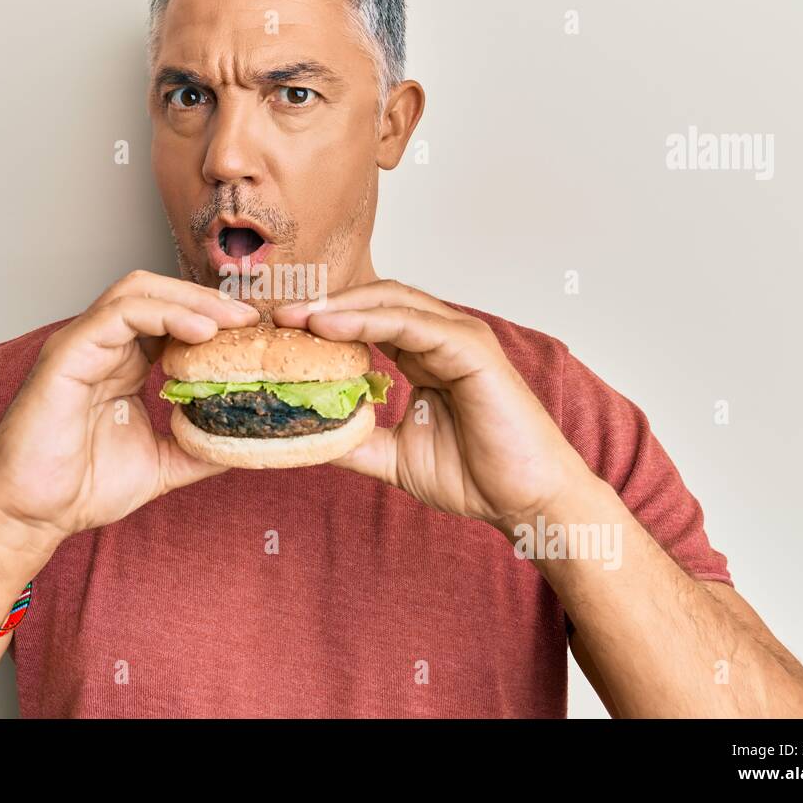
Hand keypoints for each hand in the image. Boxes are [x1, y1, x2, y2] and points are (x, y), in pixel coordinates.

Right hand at [0, 270, 259, 542]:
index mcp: (124, 363)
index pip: (172, 317)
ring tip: (231, 320)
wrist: (33, 514)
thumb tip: (248, 441)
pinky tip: (199, 330)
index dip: (215, 317)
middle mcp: (102, 345)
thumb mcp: (163, 464)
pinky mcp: (66, 354)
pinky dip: (163, 313)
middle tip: (252, 319)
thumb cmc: (82, 487)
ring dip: (191, 299)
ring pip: (138, 291)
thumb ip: (200, 446)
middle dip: (208, 299)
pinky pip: (118, 314)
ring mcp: (82, 344)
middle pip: (158, 292)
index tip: (255, 334)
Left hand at [273, 280, 597, 531]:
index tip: (277, 335)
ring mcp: (460, 338)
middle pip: (374, 301)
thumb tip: (303, 438)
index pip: (367, 321)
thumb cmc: (477, 476)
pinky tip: (330, 326)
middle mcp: (442, 338)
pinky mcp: (472, 350)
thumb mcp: (394, 457)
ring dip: (338, 306)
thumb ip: (354, 441)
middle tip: (274, 318)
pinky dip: (368, 320)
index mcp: (425, 356)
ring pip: (390, 303)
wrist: (527, 501)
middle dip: (322, 305)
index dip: (321, 321)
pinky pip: (412, 324)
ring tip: (294, 318)